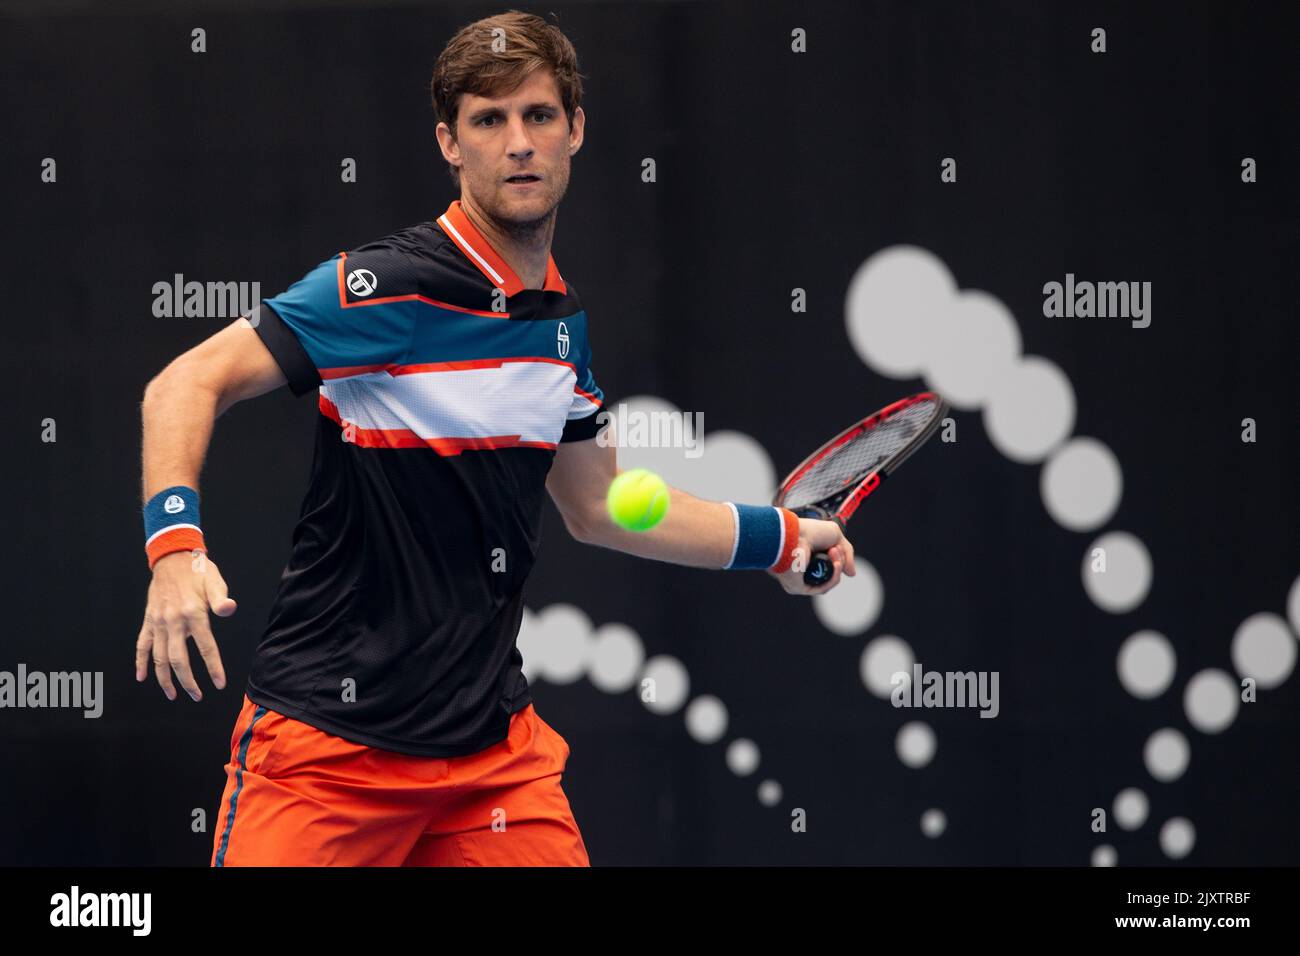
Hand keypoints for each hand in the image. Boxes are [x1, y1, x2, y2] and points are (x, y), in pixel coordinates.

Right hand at [136, 550, 234, 700]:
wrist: (171, 559)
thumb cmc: (198, 571)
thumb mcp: (214, 581)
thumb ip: (221, 598)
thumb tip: (229, 609)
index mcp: (193, 613)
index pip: (206, 647)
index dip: (213, 667)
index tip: (220, 684)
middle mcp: (173, 621)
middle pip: (178, 659)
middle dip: (187, 681)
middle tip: (197, 696)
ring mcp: (158, 623)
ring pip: (159, 657)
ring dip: (164, 678)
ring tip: (173, 694)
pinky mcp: (149, 621)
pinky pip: (142, 645)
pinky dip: (141, 662)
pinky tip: (142, 677)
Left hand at [768, 517, 856, 594]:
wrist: (794, 534)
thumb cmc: (810, 532)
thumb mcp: (835, 537)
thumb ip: (847, 554)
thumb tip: (851, 574)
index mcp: (810, 559)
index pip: (829, 568)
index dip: (838, 560)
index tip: (837, 547)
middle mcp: (804, 571)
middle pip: (830, 575)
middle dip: (838, 562)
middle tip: (835, 549)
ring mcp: (800, 580)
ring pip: (828, 583)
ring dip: (837, 569)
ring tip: (834, 552)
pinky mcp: (797, 587)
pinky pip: (821, 589)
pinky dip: (833, 578)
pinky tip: (836, 565)